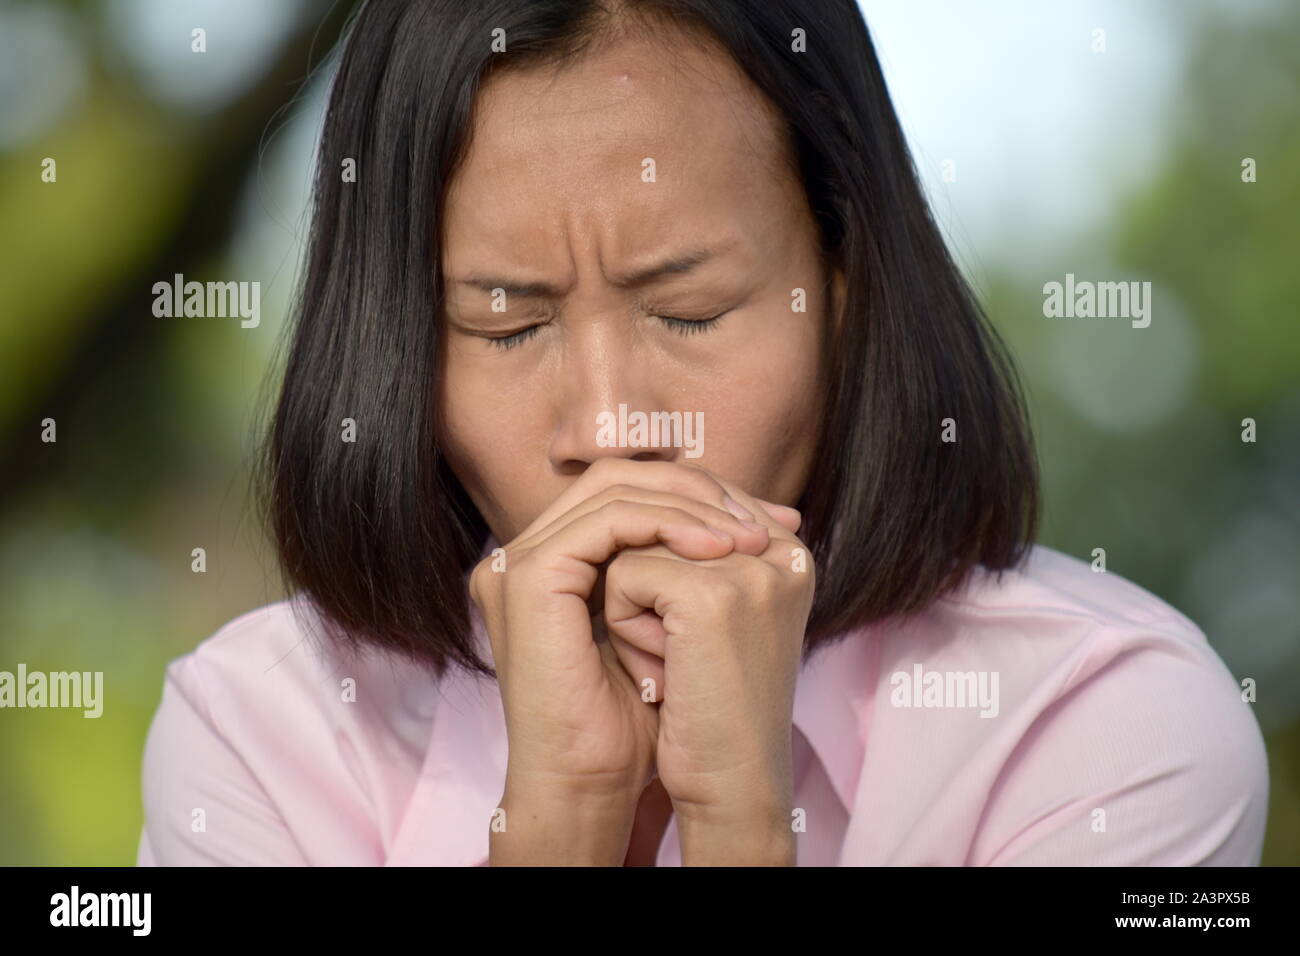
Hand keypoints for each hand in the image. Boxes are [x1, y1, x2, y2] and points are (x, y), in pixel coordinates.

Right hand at [470, 458, 794, 862]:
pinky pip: (609, 519)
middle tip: (761, 521)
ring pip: (617, 489)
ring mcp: (520, 559)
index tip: (769, 520)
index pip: (628, 491)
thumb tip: (766, 522)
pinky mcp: (529, 574)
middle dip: (699, 489)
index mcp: (555, 559)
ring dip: (691, 505)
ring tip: (746, 538)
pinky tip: (715, 550)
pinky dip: (668, 524)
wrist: (590, 777)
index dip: (698, 494)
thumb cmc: (634, 718)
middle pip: (620, 477)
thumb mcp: (674, 625)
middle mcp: (529, 551)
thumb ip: (690, 570)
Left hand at [601, 472, 813, 863]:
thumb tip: (654, 498)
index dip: (658, 556)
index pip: (696, 501)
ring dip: (632, 607)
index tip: (677, 629)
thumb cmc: (715, 708)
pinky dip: (626, 628)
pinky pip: (624, 576)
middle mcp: (779, 549)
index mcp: (788, 551)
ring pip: (637, 546)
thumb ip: (699, 555)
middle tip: (678, 656)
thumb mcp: (716, 617)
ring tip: (673, 664)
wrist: (731, 785)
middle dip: (647, 583)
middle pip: (663, 518)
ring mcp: (750, 569)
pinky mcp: (711, 596)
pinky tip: (663, 675)